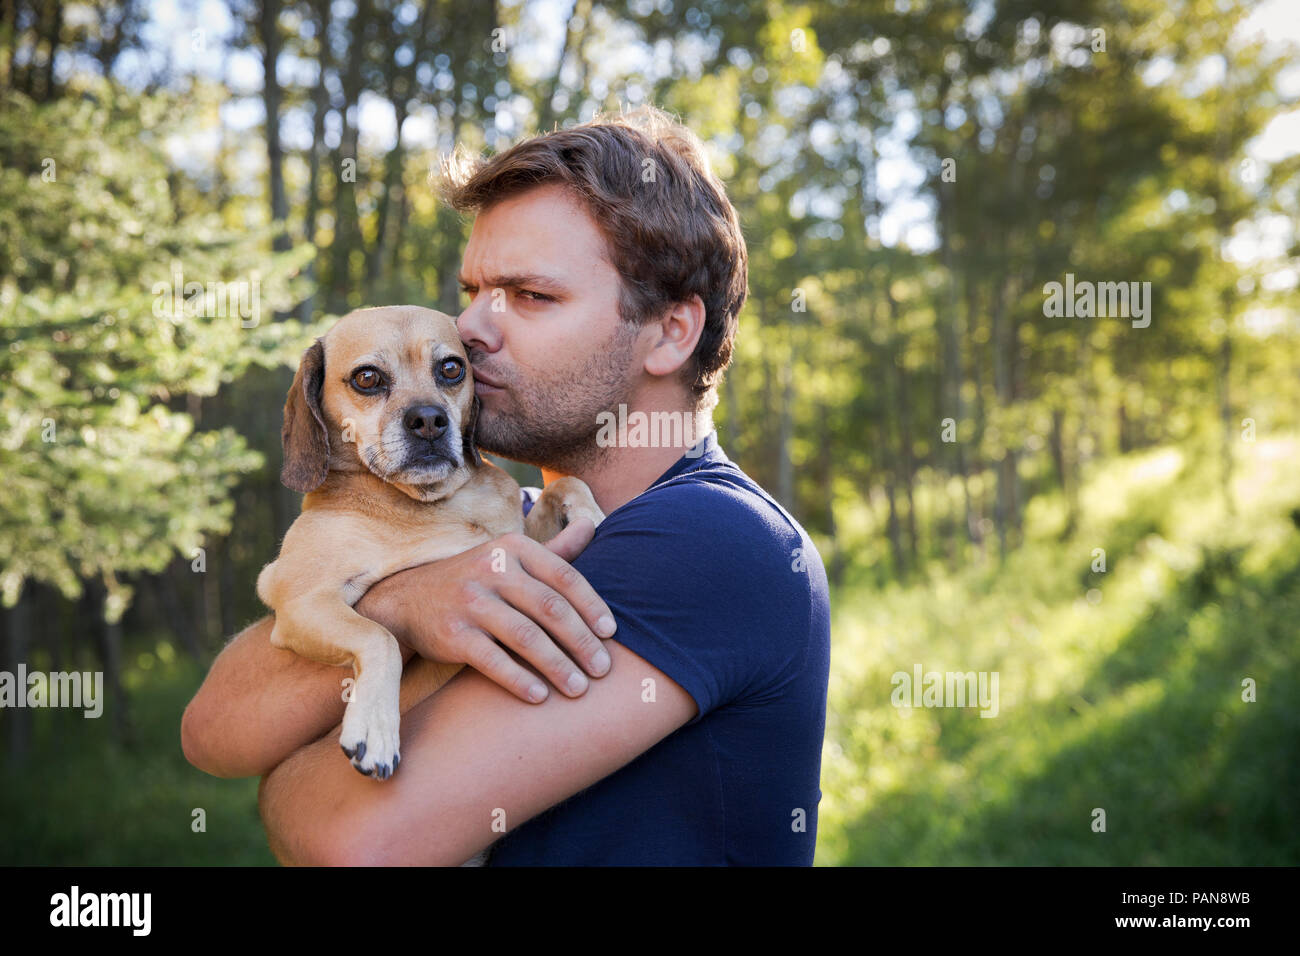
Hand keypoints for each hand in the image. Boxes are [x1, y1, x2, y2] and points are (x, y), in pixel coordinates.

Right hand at [355, 518, 615, 702]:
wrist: (406, 600)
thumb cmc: (475, 581)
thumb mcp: (509, 557)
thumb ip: (554, 549)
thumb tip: (592, 526)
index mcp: (513, 548)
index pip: (564, 577)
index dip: (592, 607)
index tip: (612, 634)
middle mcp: (492, 569)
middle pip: (550, 608)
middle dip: (581, 642)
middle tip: (603, 670)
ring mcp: (469, 600)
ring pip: (526, 637)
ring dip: (558, 666)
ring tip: (579, 689)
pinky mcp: (450, 632)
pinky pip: (493, 660)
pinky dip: (519, 679)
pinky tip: (541, 697)